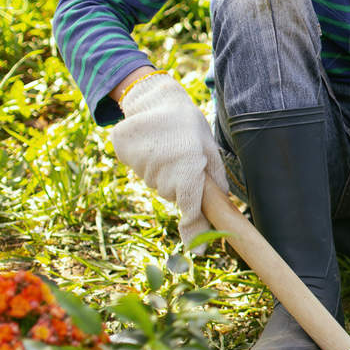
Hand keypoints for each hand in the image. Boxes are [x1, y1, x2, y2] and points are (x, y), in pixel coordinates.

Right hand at [109, 74, 227, 250]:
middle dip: (182, 187)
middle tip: (185, 163)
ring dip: (166, 175)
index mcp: (189, 168)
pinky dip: (150, 166)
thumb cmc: (189, 125)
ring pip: (159, 185)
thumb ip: (216, 178)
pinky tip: (155, 149)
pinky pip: (143, 173)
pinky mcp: (126, 157)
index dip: (194, 230)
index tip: (197, 249)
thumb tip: (223, 206)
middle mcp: (164, 170)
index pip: (191, 208)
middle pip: (175, 196)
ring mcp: (142, 165)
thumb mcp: (209, 148)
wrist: (155, 100)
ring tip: (170, 151)